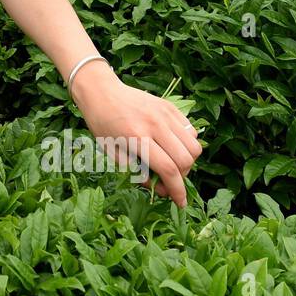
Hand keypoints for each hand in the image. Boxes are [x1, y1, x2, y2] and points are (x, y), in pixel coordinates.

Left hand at [71, 64, 202, 207]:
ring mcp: (165, 114)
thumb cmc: (102, 124)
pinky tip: (172, 145)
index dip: (177, 190)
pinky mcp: (170, 106)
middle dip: (181, 177)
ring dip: (187, 161)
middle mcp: (155, 125)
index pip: (168, 169)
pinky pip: (191, 130)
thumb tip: (158, 187)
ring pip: (194, 145)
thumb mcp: (112, 153)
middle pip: (185, 159)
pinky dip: (187, 144)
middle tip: (167, 179)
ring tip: (171, 162)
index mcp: (137, 138)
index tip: (180, 203)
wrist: (101, 92)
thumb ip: (136, 172)